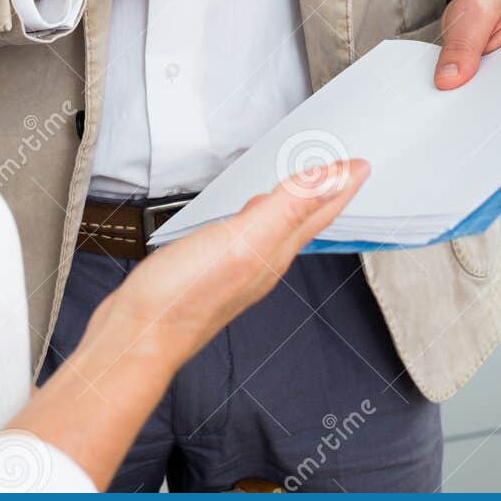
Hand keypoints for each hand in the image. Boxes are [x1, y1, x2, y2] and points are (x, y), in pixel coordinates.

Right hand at [97, 159, 369, 362]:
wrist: (138, 337)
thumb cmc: (183, 297)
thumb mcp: (242, 242)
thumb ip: (287, 208)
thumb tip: (331, 179)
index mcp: (274, 253)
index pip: (319, 212)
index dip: (342, 184)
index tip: (363, 163)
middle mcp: (262, 262)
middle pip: (305, 220)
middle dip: (328, 192)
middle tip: (346, 168)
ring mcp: (238, 268)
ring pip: (280, 227)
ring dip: (299, 202)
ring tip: (309, 183)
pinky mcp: (213, 269)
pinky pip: (252, 233)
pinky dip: (262, 214)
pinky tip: (250, 211)